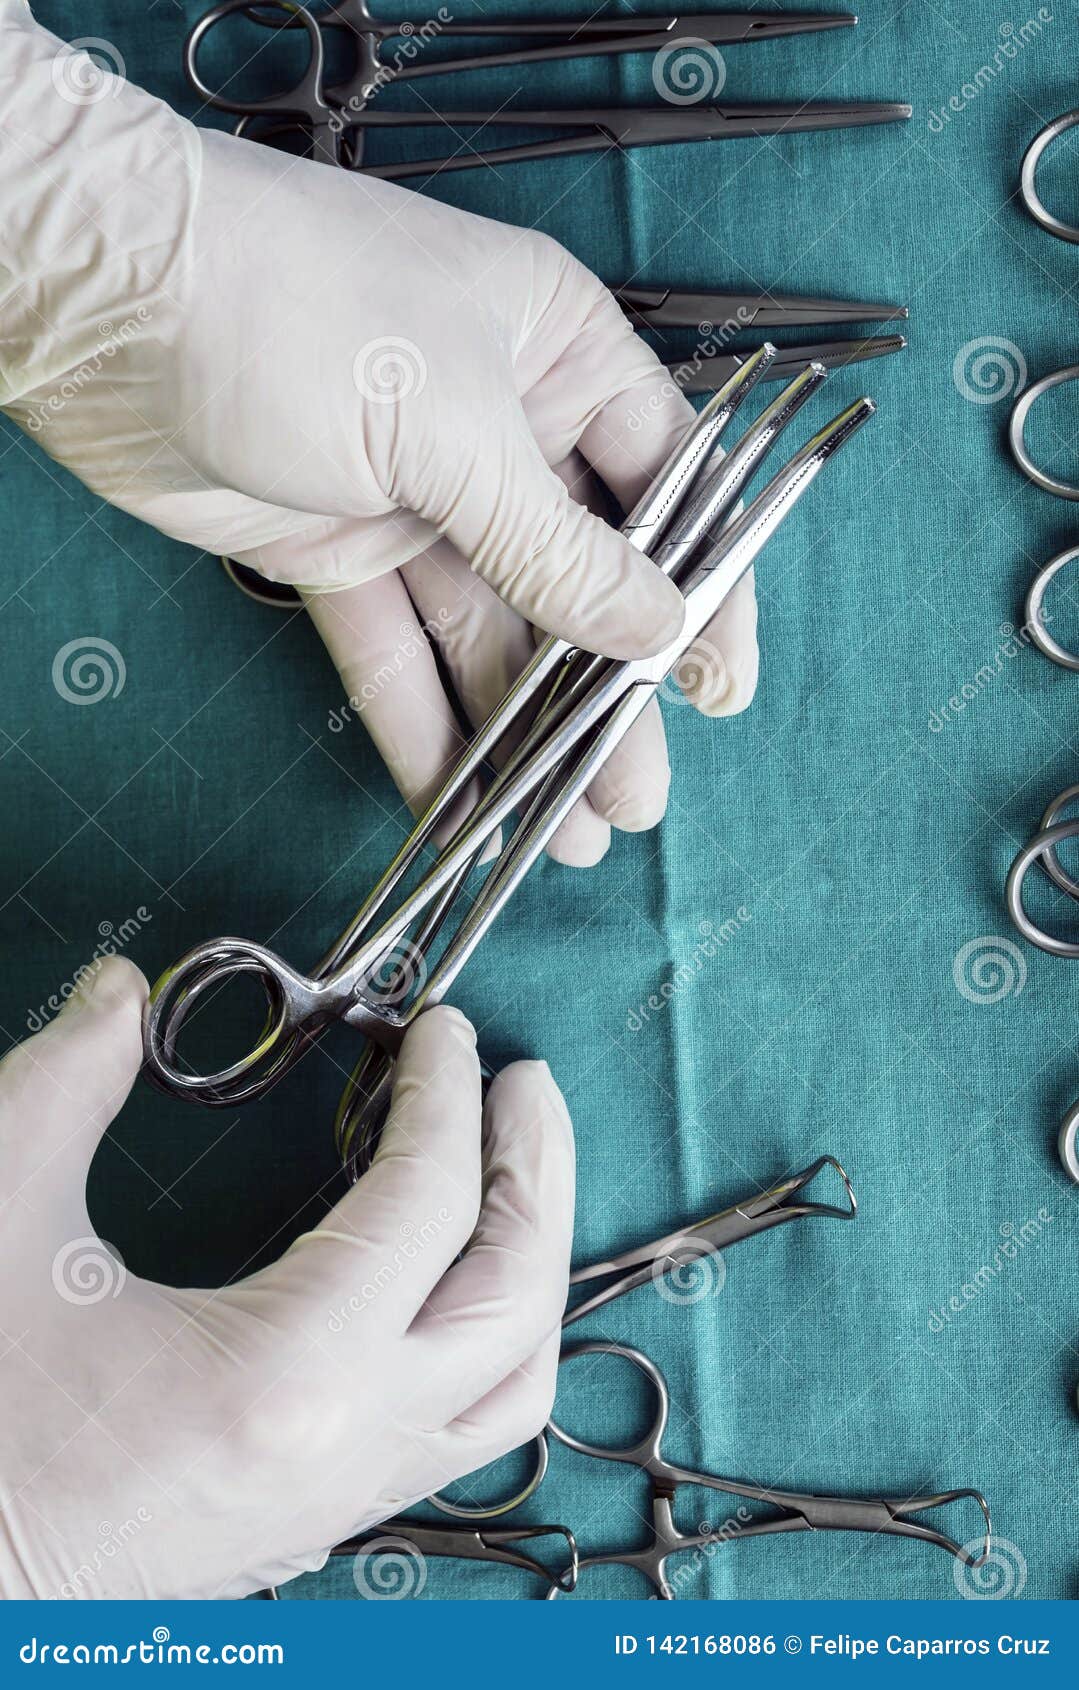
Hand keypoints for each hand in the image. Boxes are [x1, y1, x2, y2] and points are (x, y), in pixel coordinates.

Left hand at [0, 12, 758, 865]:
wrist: (106, 302)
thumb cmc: (305, 312)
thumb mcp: (456, 424)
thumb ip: (555, 544)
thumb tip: (657, 628)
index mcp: (556, 352)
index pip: (665, 482)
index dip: (701, 588)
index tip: (720, 689)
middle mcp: (497, 425)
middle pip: (577, 578)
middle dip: (608, 694)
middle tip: (635, 800)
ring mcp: (414, 492)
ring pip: (488, 630)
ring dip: (524, 733)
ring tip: (567, 833)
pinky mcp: (336, 548)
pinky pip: (395, 648)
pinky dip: (422, 724)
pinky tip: (461, 804)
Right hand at [0, 959, 573, 1598]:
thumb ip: (67, 1087)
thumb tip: (120, 994)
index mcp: (289, 1372)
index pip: (428, 1204)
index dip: (447, 1096)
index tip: (446, 1030)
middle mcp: (350, 1448)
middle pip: (515, 1298)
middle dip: (540, 1173)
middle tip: (524, 1084)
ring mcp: (346, 1501)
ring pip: (514, 1387)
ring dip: (535, 1266)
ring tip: (516, 1175)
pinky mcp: (320, 1523)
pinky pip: (461, 1433)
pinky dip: (490, 1340)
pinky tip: (449, 1285)